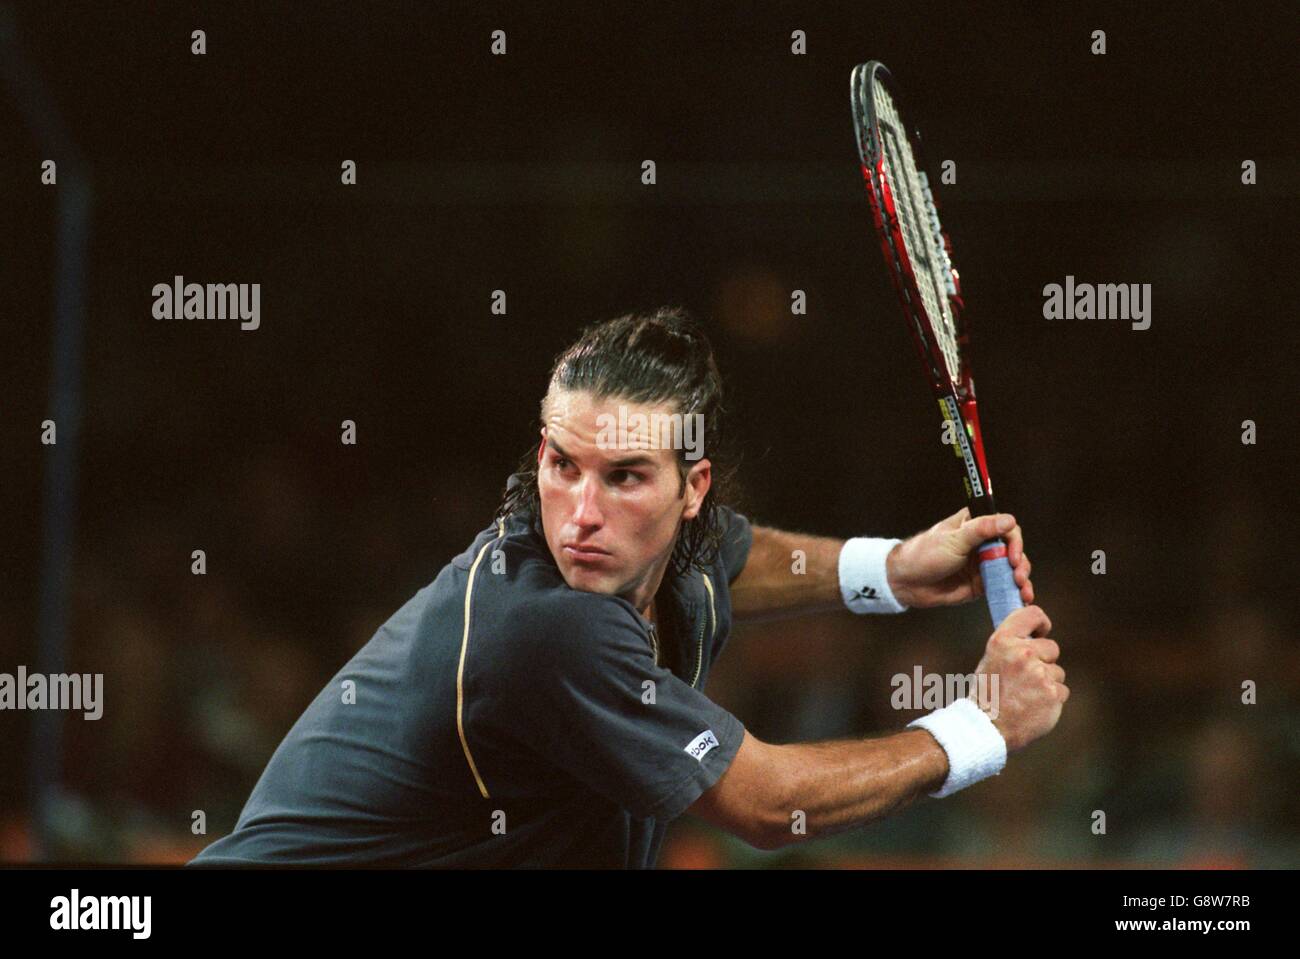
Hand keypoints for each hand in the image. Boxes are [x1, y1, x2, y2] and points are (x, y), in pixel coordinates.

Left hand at [885, 506, 1032, 608]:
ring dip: (1022, 579)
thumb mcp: (954, 540)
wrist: (906, 582)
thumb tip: (1008, 520)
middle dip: (1020, 564)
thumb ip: (981, 529)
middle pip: (1013, 550)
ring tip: (1022, 590)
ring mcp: (983, 565)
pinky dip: (1014, 592)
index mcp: (975, 525)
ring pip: (1012, 570)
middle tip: (1017, 576)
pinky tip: (1021, 598)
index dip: (1014, 542)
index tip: (1012, 556)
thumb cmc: (924, 554)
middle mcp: (983, 544)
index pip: (1006, 528)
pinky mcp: (982, 584)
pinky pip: (1003, 586)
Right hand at [970, 605, 1067, 751]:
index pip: (1032, 614)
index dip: (1041, 623)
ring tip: (1026, 695)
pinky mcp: (1053, 692)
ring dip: (1047, 683)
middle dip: (1044, 661)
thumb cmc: (988, 693)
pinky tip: (1034, 706)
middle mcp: (1021, 653)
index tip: (1041, 632)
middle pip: (1051, 647)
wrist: (987, 727)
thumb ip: (1012, 645)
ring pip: (1057, 671)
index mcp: (1003, 641)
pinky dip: (1051, 699)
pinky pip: (1062, 690)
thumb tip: (1033, 635)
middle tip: (1025, 678)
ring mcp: (1039, 673)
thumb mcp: (992, 659)